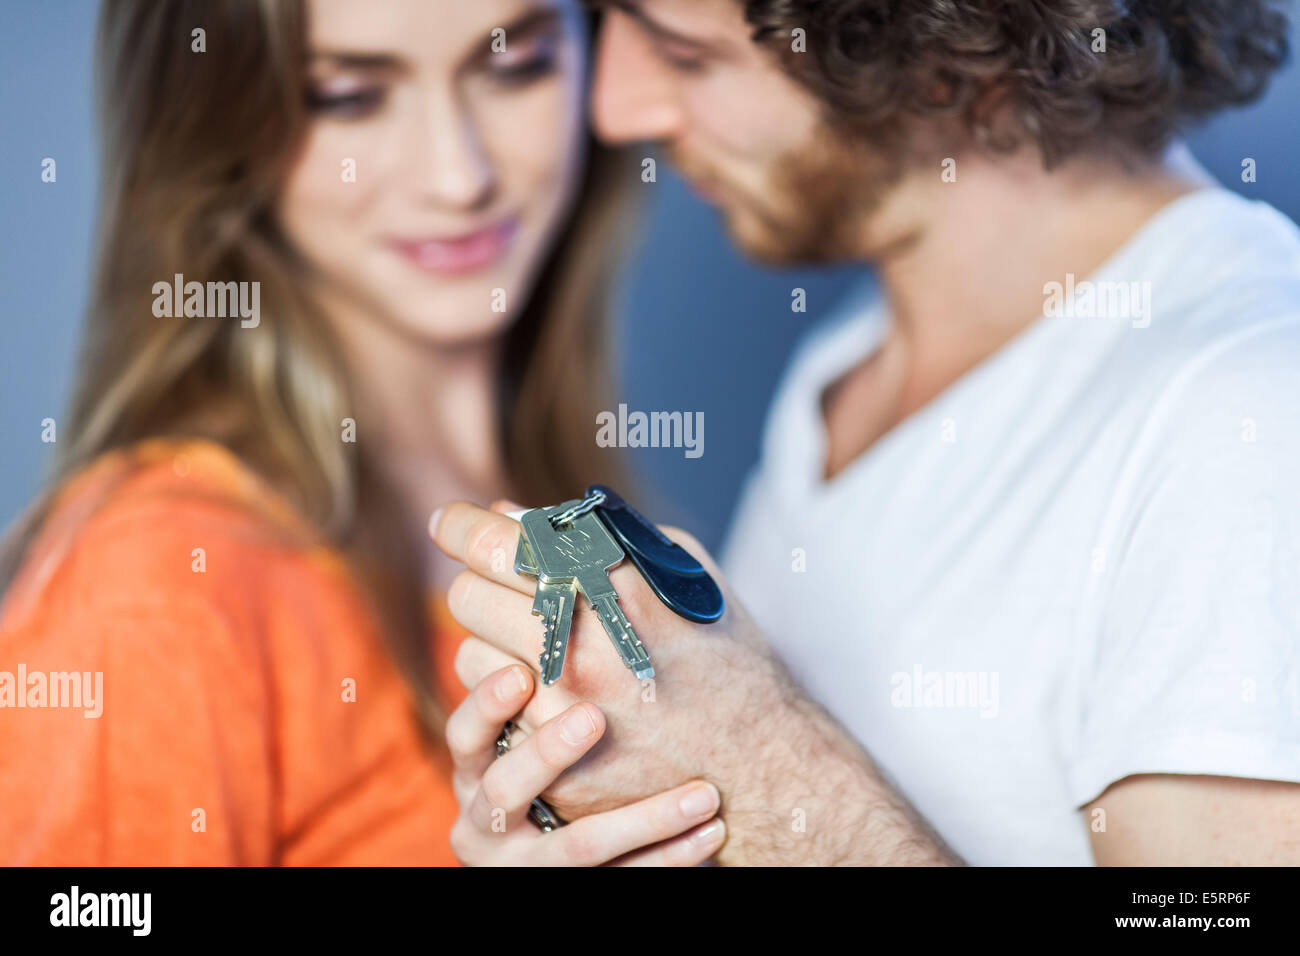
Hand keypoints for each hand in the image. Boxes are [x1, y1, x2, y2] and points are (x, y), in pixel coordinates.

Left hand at [431, 500, 830, 864]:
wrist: (758, 763)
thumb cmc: (723, 656)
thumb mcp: (679, 573)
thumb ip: (598, 535)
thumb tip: (513, 514)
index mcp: (615, 589)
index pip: (499, 543)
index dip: (460, 526)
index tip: (448, 522)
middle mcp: (580, 648)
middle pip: (467, 595)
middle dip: (480, 585)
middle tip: (505, 589)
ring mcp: (563, 714)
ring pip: (468, 656)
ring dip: (493, 646)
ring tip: (542, 651)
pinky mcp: (553, 765)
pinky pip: (490, 717)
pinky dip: (513, 701)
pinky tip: (553, 698)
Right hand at [445, 661, 726, 865]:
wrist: (591, 831)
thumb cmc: (572, 743)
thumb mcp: (539, 707)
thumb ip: (541, 648)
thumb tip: (546, 537)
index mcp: (480, 758)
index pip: (469, 729)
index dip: (489, 703)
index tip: (523, 674)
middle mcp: (488, 815)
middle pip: (504, 787)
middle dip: (548, 753)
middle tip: (595, 718)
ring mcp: (524, 863)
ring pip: (575, 848)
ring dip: (642, 819)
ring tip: (701, 795)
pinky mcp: (567, 890)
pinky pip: (623, 879)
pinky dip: (670, 856)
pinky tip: (713, 831)